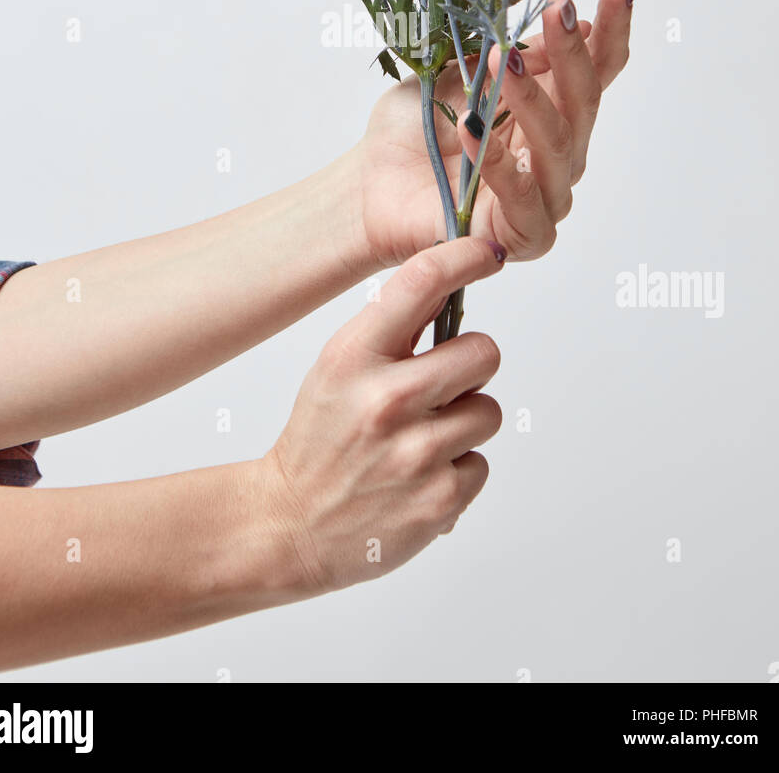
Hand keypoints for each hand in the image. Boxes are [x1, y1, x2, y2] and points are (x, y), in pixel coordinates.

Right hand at [261, 237, 504, 593]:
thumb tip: (451, 283)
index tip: (486, 252)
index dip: (464, 257)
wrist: (289, 526)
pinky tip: (419, 477)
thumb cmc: (319, 439)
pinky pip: (481, 463)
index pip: (421, 283)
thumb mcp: (338, 368)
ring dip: (466, 422)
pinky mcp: (440, 499)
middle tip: (444, 382)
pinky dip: (457, 470)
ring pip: (489, 410)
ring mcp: (416, 453)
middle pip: (484, 352)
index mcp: (354, 356)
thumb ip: (392, 329)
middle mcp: (386, 400)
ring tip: (423, 437)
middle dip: (471, 365)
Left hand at [355, 0, 633, 264]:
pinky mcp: (525, 234)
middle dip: (573, 52)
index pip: (596, 68)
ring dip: (532, 97)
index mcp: (550, 110)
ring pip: (557, 143)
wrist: (368, 189)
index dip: (611, 28)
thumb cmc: (414, 132)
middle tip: (557, 11)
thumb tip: (557, 24)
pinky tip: (473, 130)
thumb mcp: (456, 74)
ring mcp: (547, 195)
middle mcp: (558, 152)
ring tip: (504, 60)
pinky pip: (519, 195)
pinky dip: (495, 160)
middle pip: (584, 100)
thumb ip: (505, 53)